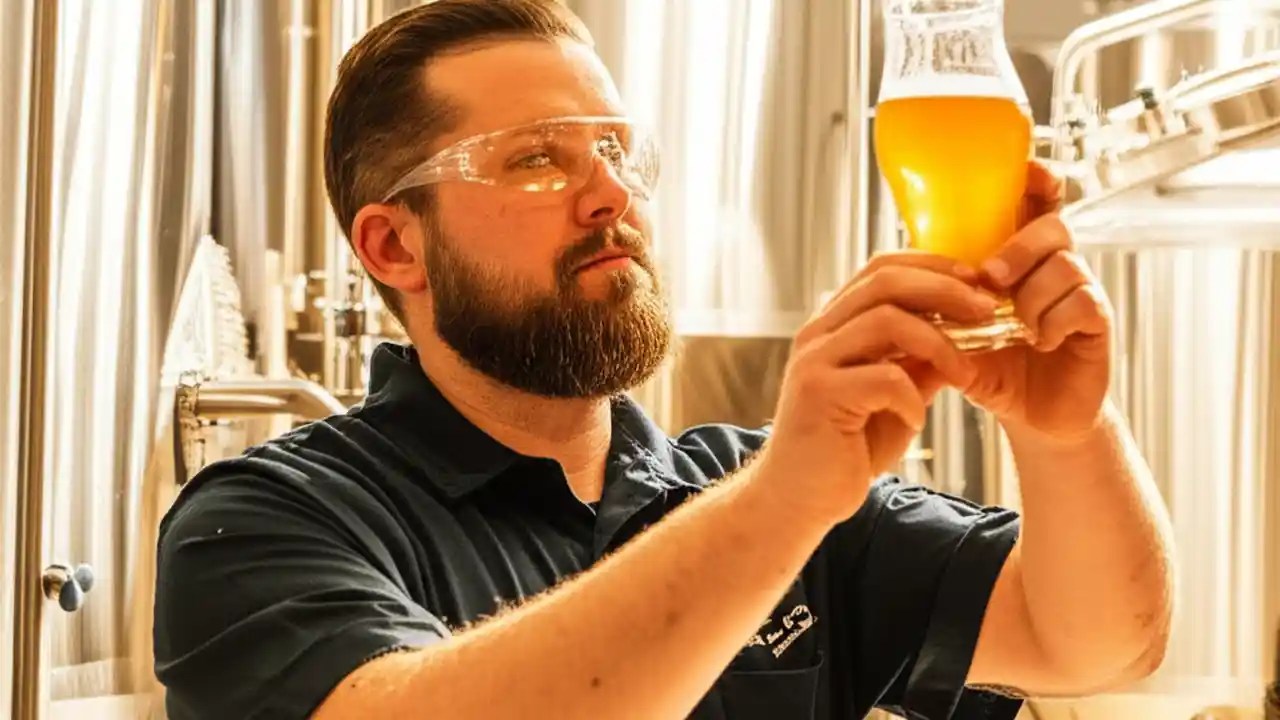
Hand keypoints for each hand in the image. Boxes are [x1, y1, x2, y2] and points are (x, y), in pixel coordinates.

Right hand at [757, 254, 991, 527]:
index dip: (932, 266)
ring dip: (939, 342)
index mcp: (833, 325)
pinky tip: (916, 418)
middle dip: (945, 290)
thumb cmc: (847, 449)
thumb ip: (921, 364)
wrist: (799, 499)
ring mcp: (814, 362)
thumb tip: (968, 335)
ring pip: (886, 321)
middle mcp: (818, 334)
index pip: (882, 269)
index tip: (977, 281)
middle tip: (987, 310)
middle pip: (885, 283)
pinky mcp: (819, 395)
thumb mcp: (896, 398)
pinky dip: (912, 397)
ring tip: (965, 372)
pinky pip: (883, 378)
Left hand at [963, 163, 1112, 439]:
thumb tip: (896, 279)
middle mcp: (1056, 269)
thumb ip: (937, 303)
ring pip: (1066, 265)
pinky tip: (1040, 342)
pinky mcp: (1098, 324)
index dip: (1037, 180)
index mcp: (1022, 261)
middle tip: (992, 277)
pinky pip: (1082, 302)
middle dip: (1020, 246)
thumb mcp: (957, 332)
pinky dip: (1053, 322)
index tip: (1026, 167)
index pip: (1037, 204)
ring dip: (1030, 295)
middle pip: (1052, 226)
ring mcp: (1081, 293)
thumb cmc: (994, 368)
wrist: (1030, 416)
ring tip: (1016, 327)